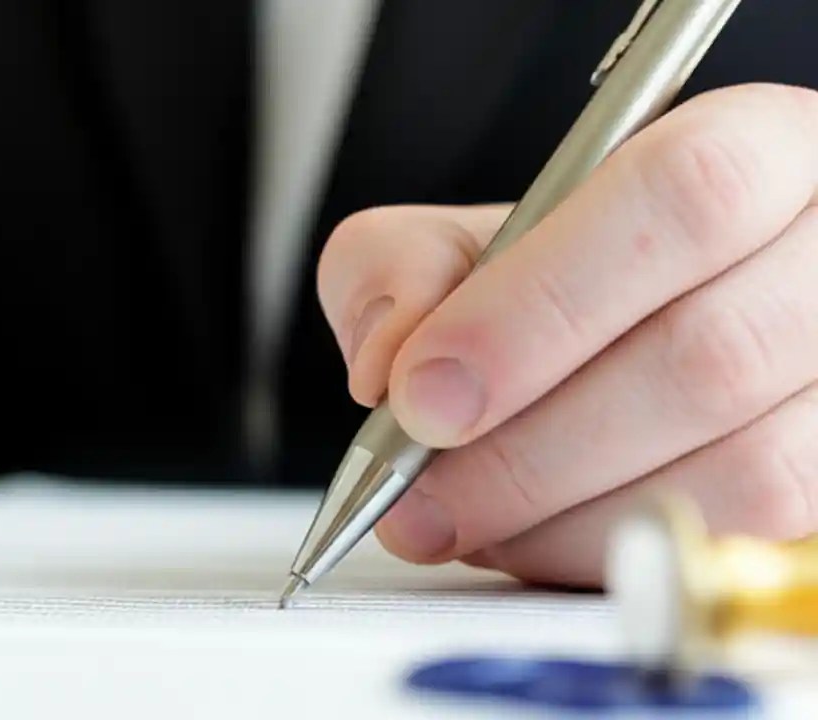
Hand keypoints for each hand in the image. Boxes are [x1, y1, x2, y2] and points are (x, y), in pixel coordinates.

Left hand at [318, 83, 817, 587]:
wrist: (642, 328)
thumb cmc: (566, 278)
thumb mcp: (466, 238)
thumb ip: (401, 269)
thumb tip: (390, 363)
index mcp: (760, 151)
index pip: (681, 199)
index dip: (539, 307)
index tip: (421, 393)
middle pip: (711, 356)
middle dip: (527, 449)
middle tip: (418, 492)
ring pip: (745, 471)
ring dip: (567, 519)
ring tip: (465, 518)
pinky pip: (744, 542)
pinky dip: (614, 555)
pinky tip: (538, 534)